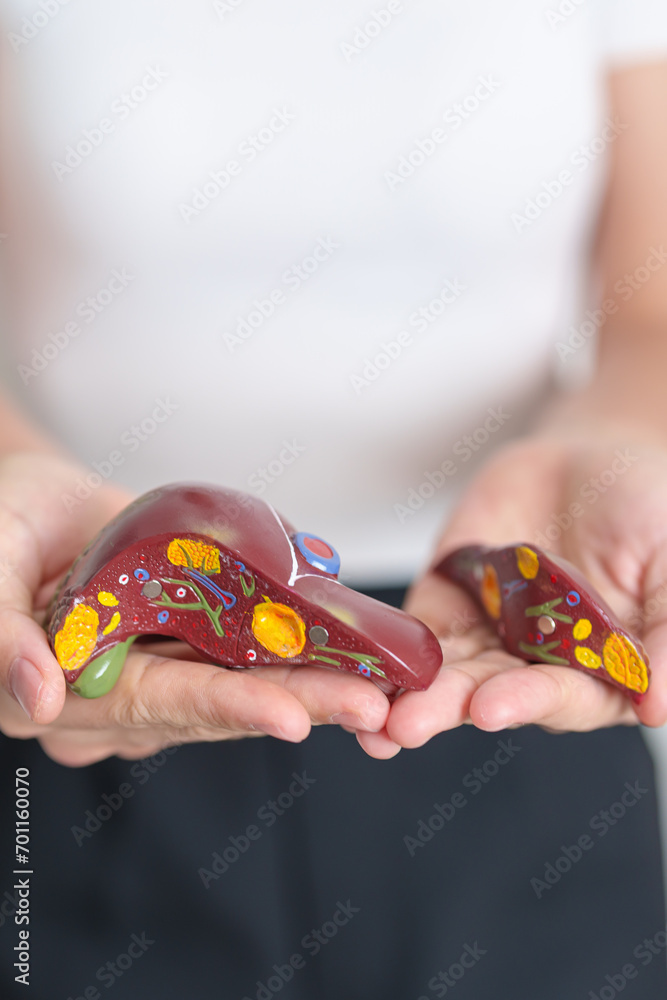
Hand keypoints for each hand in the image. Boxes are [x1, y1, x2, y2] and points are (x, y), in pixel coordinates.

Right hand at [0, 453, 388, 765]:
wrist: (29, 508)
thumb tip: (37, 699)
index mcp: (69, 695)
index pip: (154, 704)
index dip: (221, 710)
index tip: (288, 717)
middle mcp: (122, 698)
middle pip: (218, 705)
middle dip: (296, 705)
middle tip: (370, 707)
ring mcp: (161, 669)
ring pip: (244, 682)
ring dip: (313, 684)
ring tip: (381, 685)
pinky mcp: (189, 641)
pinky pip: (247, 649)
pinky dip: (299, 650)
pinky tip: (353, 651)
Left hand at [357, 435, 666, 757]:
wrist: (590, 460)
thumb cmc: (646, 510)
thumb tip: (660, 707)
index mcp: (597, 669)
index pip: (562, 696)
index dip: (528, 701)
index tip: (493, 707)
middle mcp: (536, 664)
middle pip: (489, 695)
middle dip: (449, 708)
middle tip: (409, 724)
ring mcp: (486, 636)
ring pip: (443, 675)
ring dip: (408, 697)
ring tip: (375, 717)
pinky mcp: (444, 605)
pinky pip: (410, 635)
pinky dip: (384, 653)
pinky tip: (355, 671)